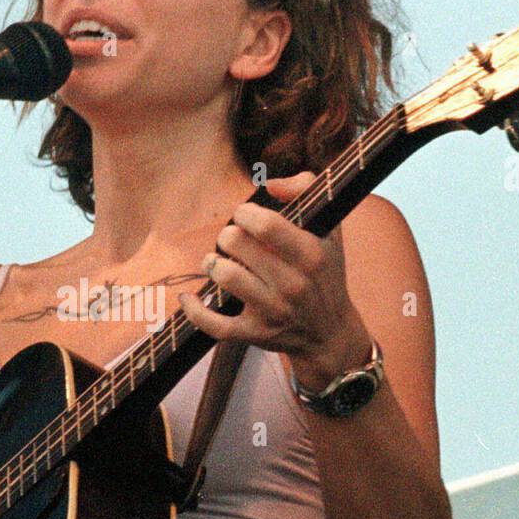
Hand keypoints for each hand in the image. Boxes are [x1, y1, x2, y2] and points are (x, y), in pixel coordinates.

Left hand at [179, 172, 368, 386]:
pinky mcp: (256, 334)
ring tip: (216, 262)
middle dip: (227, 236)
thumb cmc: (324, 273)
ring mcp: (274, 311)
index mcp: (311, 255)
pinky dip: (195, 309)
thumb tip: (270, 184)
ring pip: (225, 277)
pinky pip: (216, 324)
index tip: (245, 216)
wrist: (330, 332)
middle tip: (231, 240)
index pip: (265, 224)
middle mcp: (293, 284)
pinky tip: (188, 297)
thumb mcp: (330, 230)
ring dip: (211, 263)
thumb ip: (306, 191)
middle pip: (237, 244)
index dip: (245, 213)